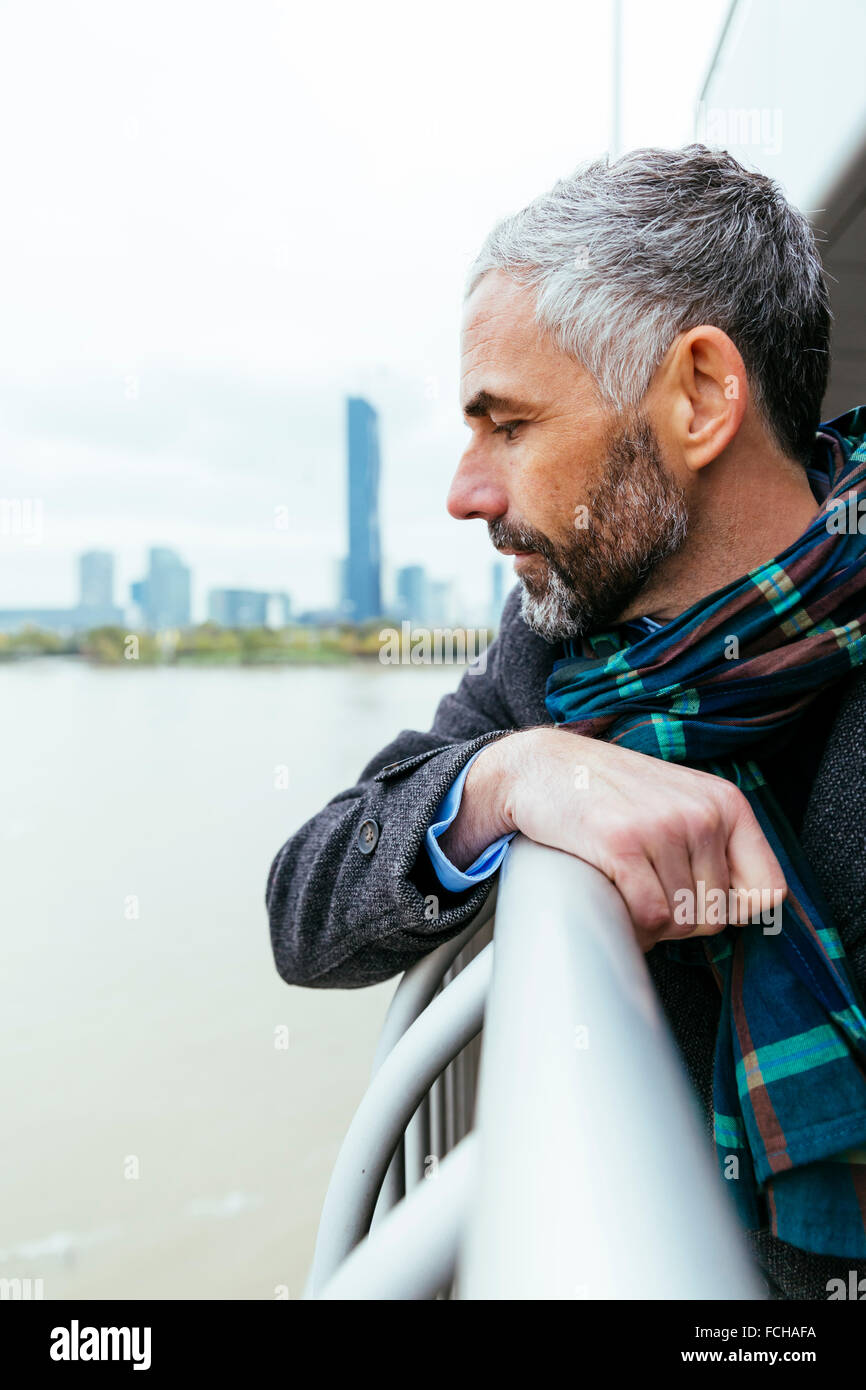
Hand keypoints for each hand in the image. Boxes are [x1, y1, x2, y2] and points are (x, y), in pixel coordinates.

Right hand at [438, 727, 786, 952]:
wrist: (542, 765)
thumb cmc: (610, 792)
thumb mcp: (678, 803)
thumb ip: (716, 846)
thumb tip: (745, 913)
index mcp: (726, 802)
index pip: (769, 890)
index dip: (737, 913)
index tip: (701, 905)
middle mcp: (702, 813)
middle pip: (716, 915)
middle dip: (681, 920)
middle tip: (647, 892)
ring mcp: (663, 827)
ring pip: (681, 921)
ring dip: (650, 922)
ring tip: (627, 890)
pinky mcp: (622, 844)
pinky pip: (648, 916)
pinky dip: (631, 924)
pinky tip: (614, 898)